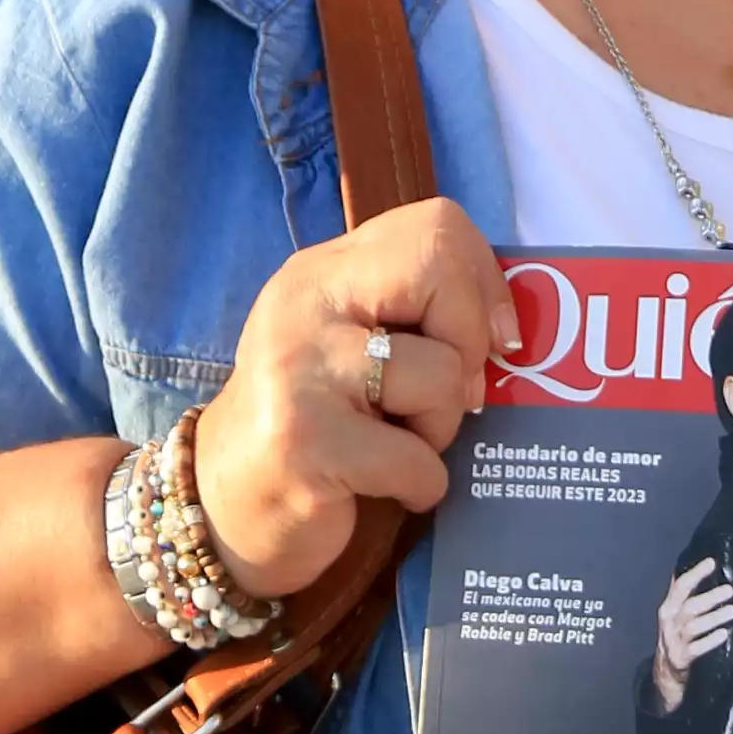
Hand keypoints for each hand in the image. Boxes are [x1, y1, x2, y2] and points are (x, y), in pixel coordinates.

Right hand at [192, 197, 516, 601]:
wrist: (223, 509)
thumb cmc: (314, 426)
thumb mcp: (352, 347)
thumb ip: (416, 316)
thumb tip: (509, 332)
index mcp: (323, 272)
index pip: (435, 224)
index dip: (483, 282)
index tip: (491, 341)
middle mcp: (304, 304)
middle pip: (438, 270)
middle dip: (469, 345)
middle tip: (448, 395)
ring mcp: (299, 371)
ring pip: (440, 376)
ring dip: (441, 430)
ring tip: (398, 445)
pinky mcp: (304, 443)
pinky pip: (418, 460)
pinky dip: (421, 487)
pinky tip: (385, 488)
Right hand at [652, 556, 732, 700]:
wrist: (665, 670)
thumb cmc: (676, 634)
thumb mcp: (675, 612)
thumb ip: (685, 592)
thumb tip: (702, 564)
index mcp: (669, 607)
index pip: (680, 586)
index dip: (696, 573)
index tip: (712, 562)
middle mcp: (669, 622)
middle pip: (689, 607)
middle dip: (709, 597)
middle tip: (730, 590)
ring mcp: (674, 641)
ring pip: (693, 627)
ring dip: (713, 617)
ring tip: (732, 610)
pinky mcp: (681, 658)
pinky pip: (696, 649)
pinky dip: (710, 641)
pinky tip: (724, 634)